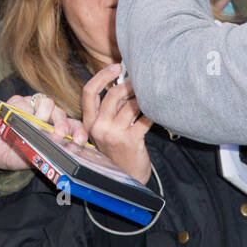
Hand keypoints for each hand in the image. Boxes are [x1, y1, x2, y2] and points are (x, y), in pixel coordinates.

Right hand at [0, 92, 85, 170]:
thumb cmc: (20, 153)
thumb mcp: (40, 157)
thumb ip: (53, 153)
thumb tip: (68, 155)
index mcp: (57, 128)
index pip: (74, 126)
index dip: (79, 131)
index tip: (80, 140)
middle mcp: (48, 115)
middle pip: (61, 113)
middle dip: (62, 123)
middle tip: (60, 133)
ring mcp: (33, 106)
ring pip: (46, 103)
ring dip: (42, 116)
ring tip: (35, 128)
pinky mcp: (17, 101)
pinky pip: (24, 102)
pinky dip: (23, 112)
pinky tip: (19, 120)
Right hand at [81, 64, 152, 182]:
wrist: (127, 180)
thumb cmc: (117, 152)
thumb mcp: (104, 132)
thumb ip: (108, 111)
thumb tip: (122, 84)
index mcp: (89, 123)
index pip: (89, 92)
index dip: (102, 76)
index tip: (116, 66)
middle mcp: (98, 127)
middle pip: (113, 95)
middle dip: (129, 85)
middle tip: (140, 82)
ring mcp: (114, 134)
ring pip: (131, 104)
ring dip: (142, 97)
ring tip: (149, 97)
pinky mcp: (131, 140)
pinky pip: (145, 118)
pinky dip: (152, 111)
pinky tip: (157, 110)